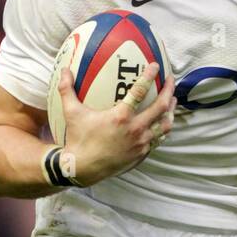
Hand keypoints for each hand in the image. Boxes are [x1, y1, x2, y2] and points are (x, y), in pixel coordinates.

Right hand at [57, 62, 175, 185]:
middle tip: (171, 80)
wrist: (82, 169)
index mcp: (121, 116)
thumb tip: (64, 69)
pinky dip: (162, 129)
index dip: (149, 75)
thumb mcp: (71, 113)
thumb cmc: (78, 139)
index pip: (140, 90)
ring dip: (171, 111)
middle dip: (169, 90)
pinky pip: (158, 140)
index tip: (156, 66)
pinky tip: (162, 124)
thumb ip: (67, 90)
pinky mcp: (141, 154)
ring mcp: (141, 143)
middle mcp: (135, 129)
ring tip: (173, 101)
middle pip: (161, 106)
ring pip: (165, 125)